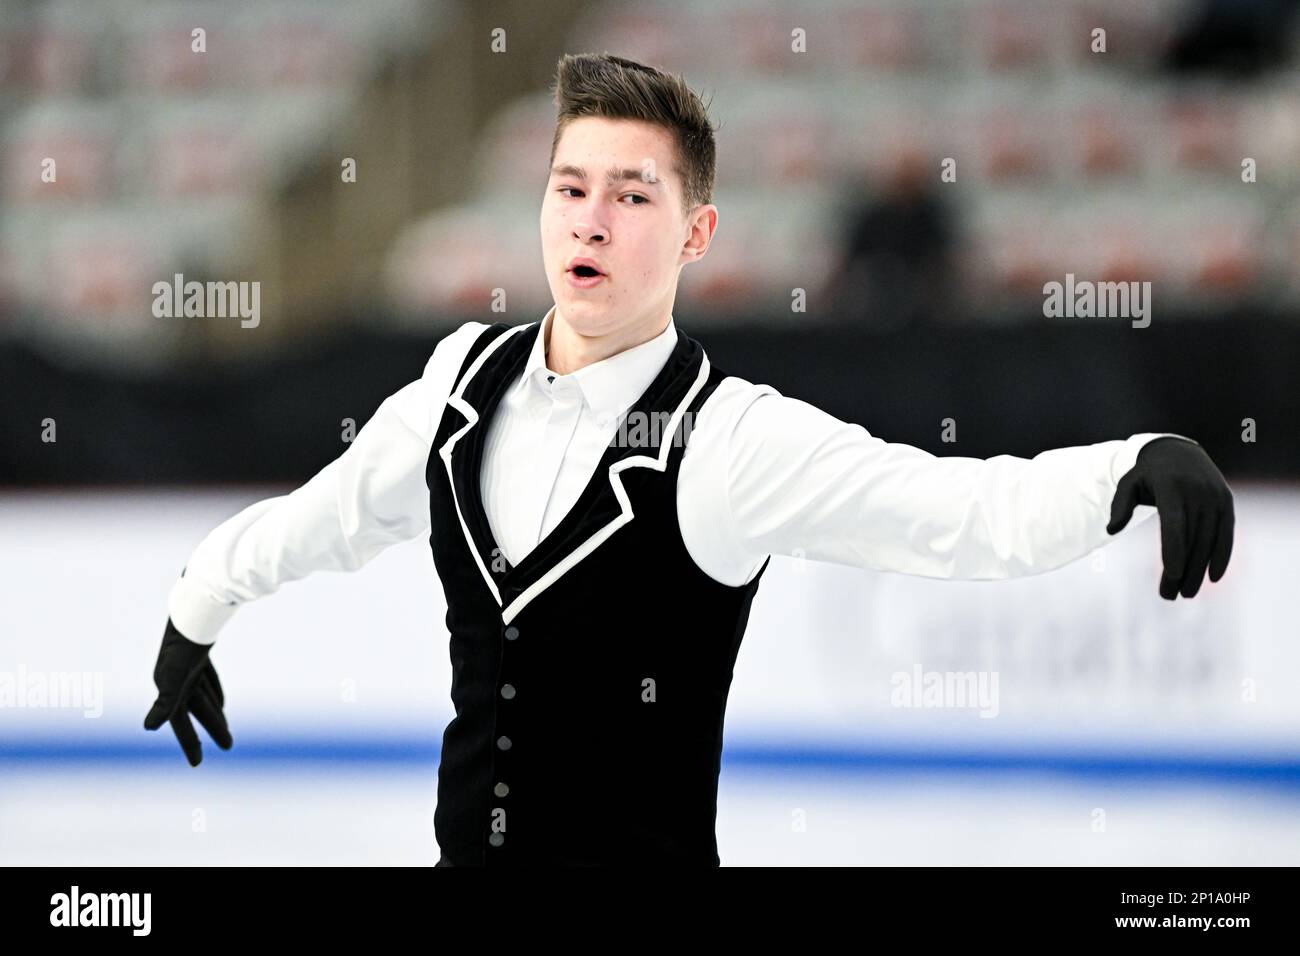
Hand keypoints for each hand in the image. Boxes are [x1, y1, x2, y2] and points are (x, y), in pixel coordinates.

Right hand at [144, 618, 232, 765]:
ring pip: (204, 698)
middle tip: (229, 746)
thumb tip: (149, 727)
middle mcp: (176, 682)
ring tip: (226, 731)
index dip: (190, 743)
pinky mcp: (198, 656)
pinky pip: (207, 681)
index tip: (197, 764)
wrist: (192, 611)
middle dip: (212, 729)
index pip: (181, 723)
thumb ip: (165, 701)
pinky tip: (221, 703)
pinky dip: (214, 693)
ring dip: (214, 713)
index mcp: (170, 691)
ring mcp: (188, 669)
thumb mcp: (175, 676)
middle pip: (199, 712)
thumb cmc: (183, 646)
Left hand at [1106, 436, 1233, 599]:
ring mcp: (1214, 497)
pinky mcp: (1226, 503)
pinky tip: (1213, 578)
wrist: (1179, 451)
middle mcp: (1197, 491)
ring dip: (1198, 571)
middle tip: (1169, 597)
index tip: (1172, 574)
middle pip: (1190, 539)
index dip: (1174, 548)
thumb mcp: (1128, 483)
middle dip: (1181, 571)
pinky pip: (1226, 534)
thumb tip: (1110, 529)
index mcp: (1171, 487)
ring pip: (1208, 541)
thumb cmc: (1147, 474)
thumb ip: (1119, 505)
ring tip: (1185, 594)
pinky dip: (1222, 556)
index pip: (1174, 523)